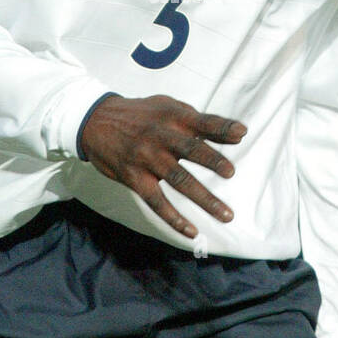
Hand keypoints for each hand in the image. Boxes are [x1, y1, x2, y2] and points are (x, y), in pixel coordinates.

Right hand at [80, 93, 246, 238]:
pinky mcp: (134, 178)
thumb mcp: (166, 106)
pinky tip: (191, 231)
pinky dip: (174, 218)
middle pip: (189, 149)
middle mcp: (160, 136)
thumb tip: (235, 133)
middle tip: (231, 173)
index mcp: (172, 116)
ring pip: (178, 180)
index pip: (201, 121)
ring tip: (225, 214)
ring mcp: (147, 158)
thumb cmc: (140, 115)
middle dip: (212, 161)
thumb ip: (197, 119)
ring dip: (203, 198)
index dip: (222, 127)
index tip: (241, 133)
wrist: (96, 121)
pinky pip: (156, 201)